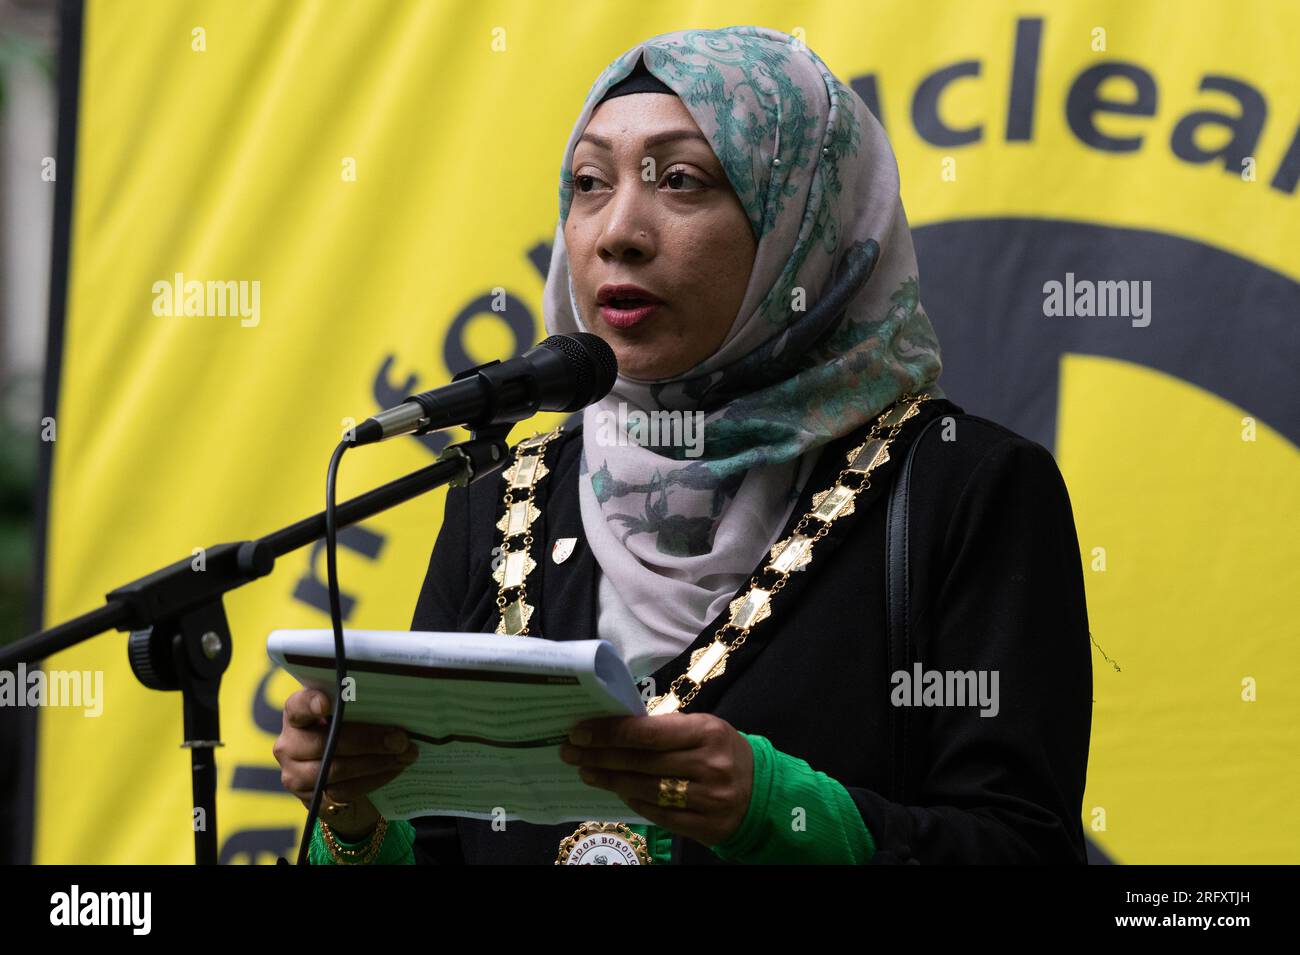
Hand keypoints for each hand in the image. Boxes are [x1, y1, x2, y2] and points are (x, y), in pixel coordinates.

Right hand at [273, 688, 419, 839]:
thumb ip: (360, 710)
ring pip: (337, 770)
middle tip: (400, 739)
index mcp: (296, 716)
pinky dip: (374, 779)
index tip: (326, 703)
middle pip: (326, 743)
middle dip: (368, 740)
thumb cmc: (348, 735)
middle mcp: (289, 745)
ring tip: (404, 755)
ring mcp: (296, 775)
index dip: (309, 704)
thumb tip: (398, 709)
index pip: (297, 707)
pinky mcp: (310, 799)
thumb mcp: (349, 717)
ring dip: (377, 762)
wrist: (341, 777)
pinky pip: (344, 792)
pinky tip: (393, 769)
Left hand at [559, 712, 752, 846]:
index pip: (648, 733)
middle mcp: (709, 765)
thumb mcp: (704, 729)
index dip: (610, 733)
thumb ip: (667, 730)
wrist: (761, 792)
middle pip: (642, 763)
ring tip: (587, 772)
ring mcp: (708, 799)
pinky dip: (633, 802)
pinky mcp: (706, 827)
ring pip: (646, 790)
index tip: (580, 732)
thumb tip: (614, 729)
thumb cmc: (722, 751)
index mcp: (707, 732)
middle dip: (600, 757)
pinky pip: (658, 815)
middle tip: (571, 752)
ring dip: (610, 781)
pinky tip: (617, 792)